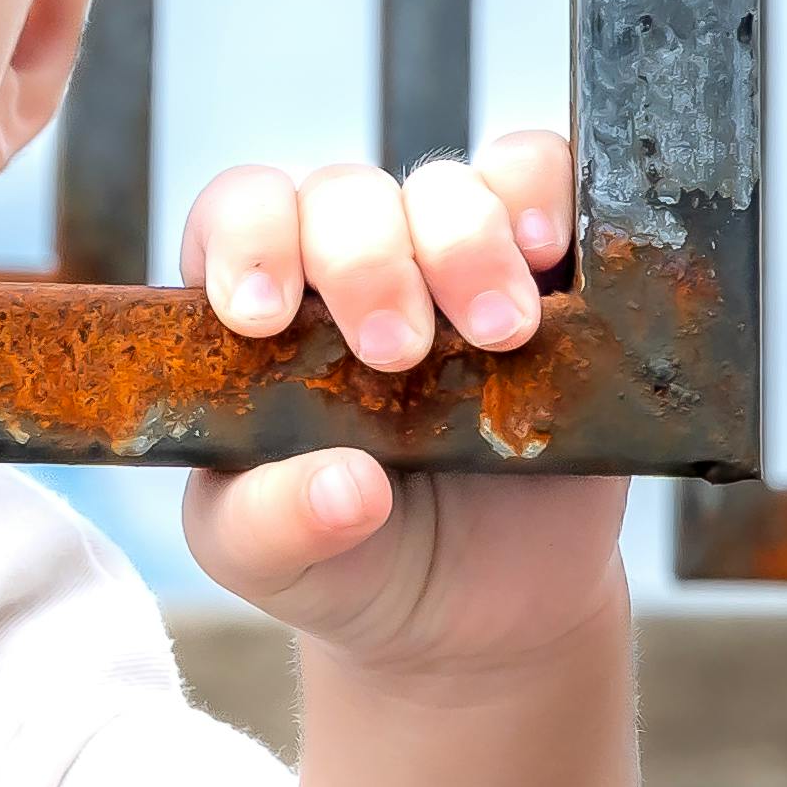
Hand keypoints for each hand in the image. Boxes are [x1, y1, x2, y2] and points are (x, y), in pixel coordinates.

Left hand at [173, 134, 625, 684]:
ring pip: (448, 185)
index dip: (248, 240)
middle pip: (345, 194)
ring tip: (497, 337)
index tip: (264, 317)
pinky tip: (547, 254)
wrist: (477, 609)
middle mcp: (349, 261)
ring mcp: (451, 259)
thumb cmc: (348, 561)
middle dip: (368, 262)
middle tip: (396, 355)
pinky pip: (543, 177)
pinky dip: (544, 195)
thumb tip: (345, 487)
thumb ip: (274, 524)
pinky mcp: (550, 273)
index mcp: (261, 306)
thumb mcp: (272, 564)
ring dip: (467, 245)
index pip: (236, 214)